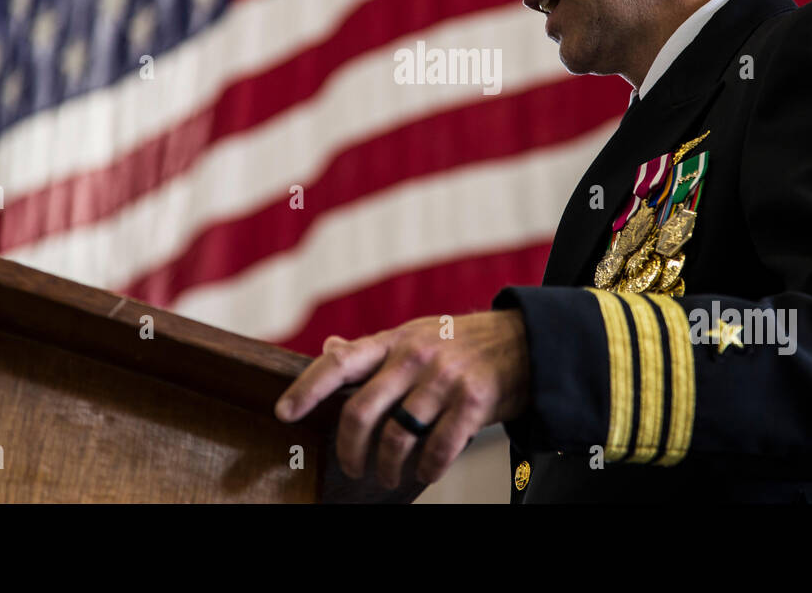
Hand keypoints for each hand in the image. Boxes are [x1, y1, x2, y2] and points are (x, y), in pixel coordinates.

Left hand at [274, 311, 529, 488]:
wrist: (526, 341)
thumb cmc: (461, 343)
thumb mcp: (415, 335)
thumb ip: (373, 350)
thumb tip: (328, 349)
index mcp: (394, 340)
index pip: (340, 362)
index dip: (307, 388)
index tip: (285, 413)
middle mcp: (415, 355)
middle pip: (362, 410)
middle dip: (350, 448)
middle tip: (351, 465)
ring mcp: (444, 377)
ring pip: (398, 435)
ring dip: (389, 466)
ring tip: (390, 475)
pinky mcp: (473, 399)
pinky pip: (439, 447)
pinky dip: (428, 467)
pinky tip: (426, 470)